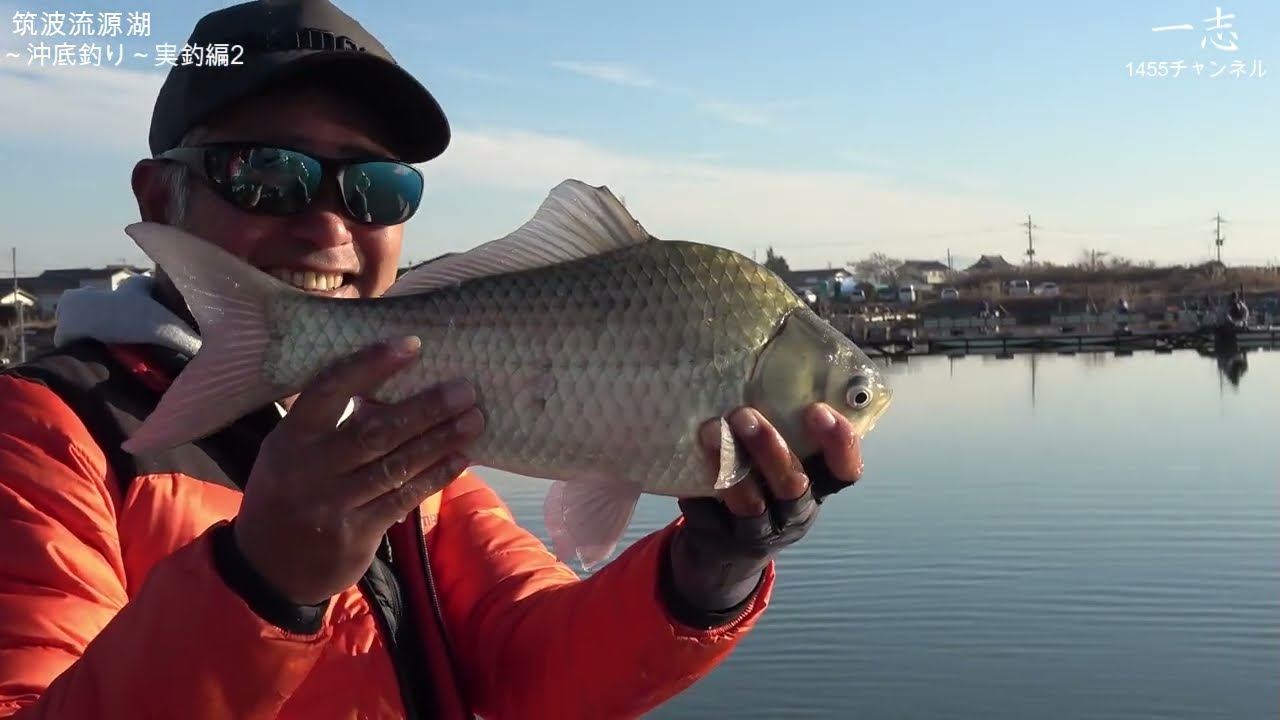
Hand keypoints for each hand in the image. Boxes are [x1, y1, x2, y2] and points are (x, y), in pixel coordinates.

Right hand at [232, 336, 483, 605]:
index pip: (329, 390)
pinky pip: (403, 498)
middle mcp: (308, 469)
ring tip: (474, 419)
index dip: (370, 365)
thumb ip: (328, 422)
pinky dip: (435, 476)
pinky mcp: (355, 534)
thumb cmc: (287, 493)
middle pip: (375, 430)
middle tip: (465, 389)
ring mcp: (332, 504)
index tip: (413, 346)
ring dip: (439, 440)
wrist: (268, 568)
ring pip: (396, 465)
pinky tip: (460, 458)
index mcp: (290, 438)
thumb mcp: (290, 452)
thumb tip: (389, 383)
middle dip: (425, 408)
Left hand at [666, 403, 863, 614]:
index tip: (817, 411)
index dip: (839, 445)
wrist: (725, 548)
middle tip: (745, 414)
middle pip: (793, 486)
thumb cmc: (760, 483)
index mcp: (817, 488)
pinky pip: (708, 511)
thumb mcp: (779, 462)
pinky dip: (697, 485)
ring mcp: (757, 531)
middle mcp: (794, 513)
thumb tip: (765, 363)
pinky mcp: (720, 538)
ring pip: (750, 504)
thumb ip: (783, 430)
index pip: (844, 472)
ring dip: (731, 465)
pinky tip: (688, 458)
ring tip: (710, 429)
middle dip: (771, 449)